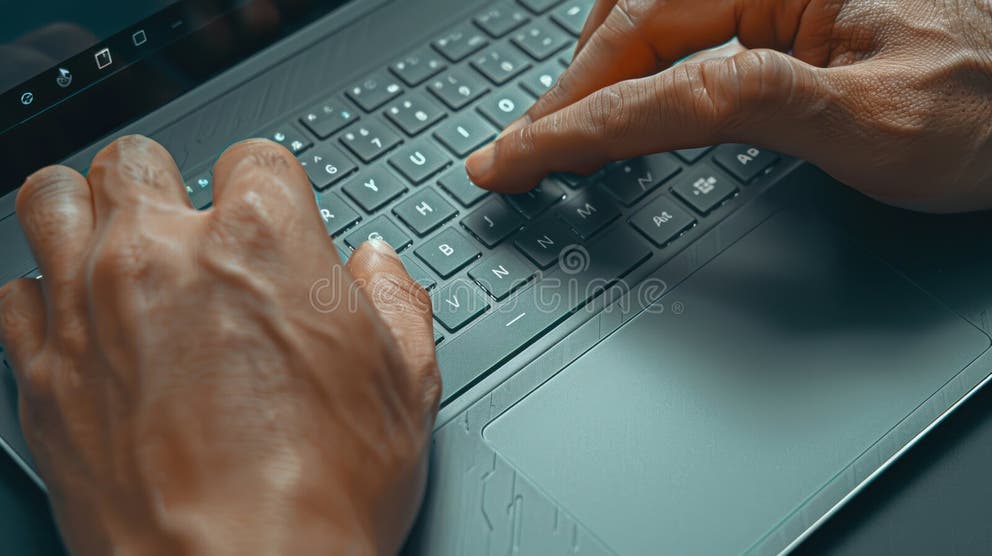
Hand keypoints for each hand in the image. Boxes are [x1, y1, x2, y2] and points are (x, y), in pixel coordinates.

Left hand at [0, 136, 439, 555]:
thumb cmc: (324, 489)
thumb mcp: (406, 384)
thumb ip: (395, 299)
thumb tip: (377, 264)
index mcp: (262, 243)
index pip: (255, 158)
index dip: (269, 187)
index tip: (270, 217)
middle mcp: (164, 256)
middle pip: (139, 159)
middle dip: (167, 185)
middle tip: (188, 230)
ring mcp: (90, 307)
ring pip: (54, 197)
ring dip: (87, 210)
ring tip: (114, 245)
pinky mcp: (42, 371)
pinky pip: (15, 292)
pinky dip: (45, 296)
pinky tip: (81, 322)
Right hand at [466, 0, 991, 212]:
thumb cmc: (986, 112)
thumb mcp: (874, 123)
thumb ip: (757, 103)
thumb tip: (652, 109)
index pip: (653, 65)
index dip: (575, 120)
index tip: (514, 159)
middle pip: (635, 23)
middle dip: (569, 90)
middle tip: (519, 148)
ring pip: (649, 11)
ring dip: (594, 63)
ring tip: (560, 118)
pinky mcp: (783, 9)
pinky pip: (682, 17)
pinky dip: (635, 53)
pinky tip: (625, 82)